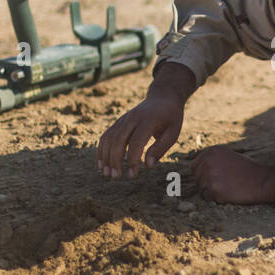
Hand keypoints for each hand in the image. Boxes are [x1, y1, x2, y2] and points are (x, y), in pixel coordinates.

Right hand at [97, 64, 193, 178]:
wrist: (162, 97)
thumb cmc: (170, 118)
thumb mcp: (173, 132)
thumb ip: (160, 148)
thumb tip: (147, 166)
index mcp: (148, 121)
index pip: (136, 142)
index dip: (132, 159)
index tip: (132, 175)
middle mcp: (132, 118)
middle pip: (118, 140)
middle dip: (115, 160)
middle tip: (115, 177)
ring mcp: (123, 119)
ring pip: (109, 138)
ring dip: (105, 156)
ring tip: (106, 174)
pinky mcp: (118, 122)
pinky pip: (106, 135)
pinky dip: (102, 150)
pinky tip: (101, 164)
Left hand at [192, 147, 274, 205]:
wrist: (263, 180)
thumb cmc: (247, 170)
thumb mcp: (229, 157)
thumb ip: (212, 160)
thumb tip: (195, 168)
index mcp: (211, 151)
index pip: (194, 166)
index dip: (204, 174)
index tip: (218, 177)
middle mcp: (208, 161)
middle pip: (197, 178)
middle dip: (207, 183)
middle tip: (226, 183)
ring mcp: (210, 175)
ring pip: (201, 189)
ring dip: (212, 191)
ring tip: (229, 187)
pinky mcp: (214, 189)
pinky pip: (207, 197)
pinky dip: (217, 198)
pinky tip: (230, 193)